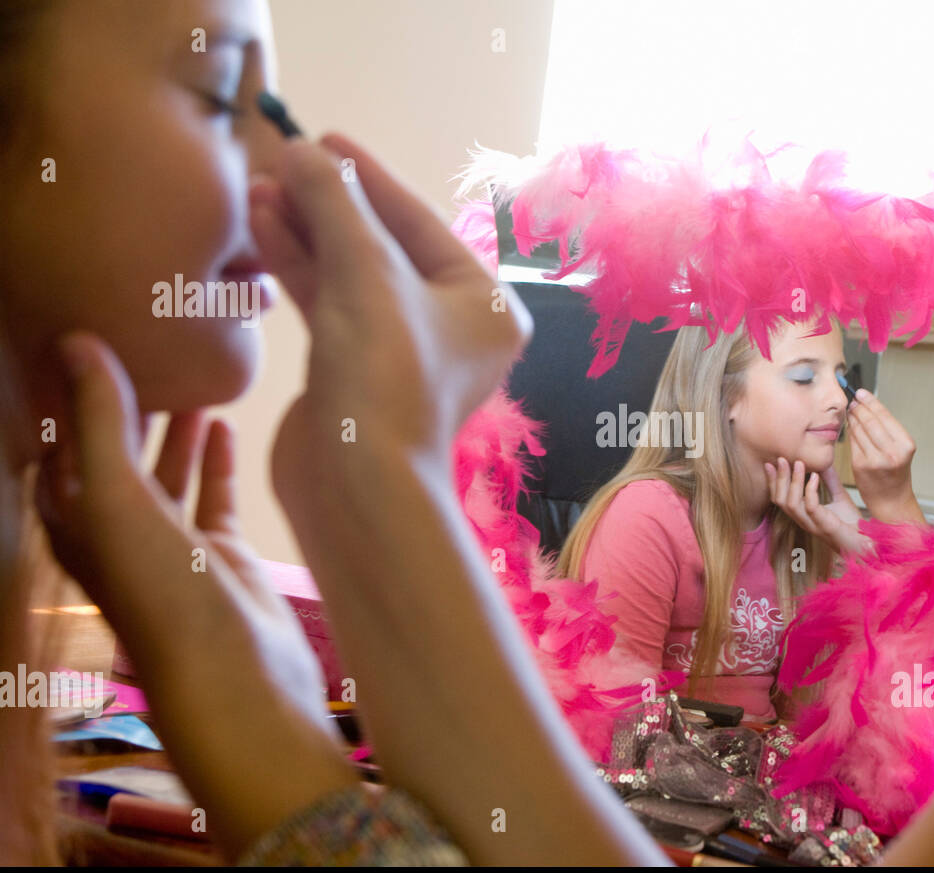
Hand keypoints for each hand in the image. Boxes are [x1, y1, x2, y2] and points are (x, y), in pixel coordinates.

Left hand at [35, 333, 353, 857]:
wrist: (237, 677)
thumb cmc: (163, 595)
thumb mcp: (117, 501)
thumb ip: (99, 421)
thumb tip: (76, 339)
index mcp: (74, 523)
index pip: (59, 444)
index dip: (66, 394)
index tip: (82, 334)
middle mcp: (116, 532)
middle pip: (113, 452)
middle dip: (124, 400)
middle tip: (143, 339)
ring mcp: (172, 543)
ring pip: (165, 469)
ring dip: (172, 424)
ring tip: (188, 372)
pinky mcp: (221, 553)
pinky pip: (212, 493)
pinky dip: (215, 458)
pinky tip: (224, 423)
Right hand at [248, 132, 531, 500]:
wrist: (355, 485)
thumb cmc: (384, 375)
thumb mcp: (365, 274)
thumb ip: (335, 206)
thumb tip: (304, 152)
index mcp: (486, 305)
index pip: (419, 222)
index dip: (367, 177)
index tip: (321, 138)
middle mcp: (452, 327)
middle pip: (383, 246)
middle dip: (329, 204)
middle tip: (279, 162)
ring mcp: (401, 352)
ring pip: (350, 275)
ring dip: (306, 232)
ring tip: (259, 189)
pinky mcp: (356, 374)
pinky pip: (328, 306)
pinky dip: (299, 270)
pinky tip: (264, 229)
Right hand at [764, 457, 869, 555]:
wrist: (866, 542)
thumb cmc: (851, 523)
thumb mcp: (838, 495)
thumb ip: (829, 480)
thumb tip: (823, 461)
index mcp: (803, 515)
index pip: (781, 498)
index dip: (773, 482)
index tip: (770, 464)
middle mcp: (804, 521)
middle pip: (781, 501)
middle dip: (778, 479)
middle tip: (781, 459)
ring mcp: (813, 525)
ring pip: (791, 504)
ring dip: (792, 482)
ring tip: (798, 463)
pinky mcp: (825, 526)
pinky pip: (811, 507)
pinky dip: (810, 490)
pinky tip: (814, 477)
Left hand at [845, 389, 924, 524]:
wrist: (891, 500)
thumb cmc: (894, 473)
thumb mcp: (899, 449)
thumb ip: (886, 429)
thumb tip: (868, 406)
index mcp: (905, 444)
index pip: (884, 416)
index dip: (870, 401)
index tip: (861, 392)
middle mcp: (891, 452)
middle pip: (870, 420)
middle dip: (858, 407)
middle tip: (852, 399)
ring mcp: (874, 459)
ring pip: (858, 430)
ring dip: (852, 417)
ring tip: (850, 410)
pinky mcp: (860, 466)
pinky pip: (852, 442)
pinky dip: (850, 432)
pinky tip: (849, 426)